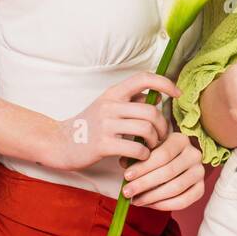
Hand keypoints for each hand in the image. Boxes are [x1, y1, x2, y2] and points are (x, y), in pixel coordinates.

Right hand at [46, 72, 178, 171]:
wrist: (60, 143)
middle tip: (161, 137)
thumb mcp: (108, 106)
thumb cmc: (89, 126)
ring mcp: (106, 124)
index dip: (164, 83)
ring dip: (154, 141)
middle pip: (151, 111)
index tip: (177, 94)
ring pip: (146, 129)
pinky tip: (139, 157)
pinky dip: (144, 155)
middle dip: (163, 126)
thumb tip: (158, 97)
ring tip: (150, 147)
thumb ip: (132, 100)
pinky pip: (136, 148)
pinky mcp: (103, 144)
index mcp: (113, 93)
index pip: (143, 78)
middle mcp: (110, 105)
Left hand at [119, 130, 204, 209]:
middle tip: (127, 192)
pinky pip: (183, 201)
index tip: (126, 176)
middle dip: (144, 184)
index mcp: (181, 140)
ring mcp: (199, 172)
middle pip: (168, 172)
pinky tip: (149, 204)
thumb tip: (124, 163)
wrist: (175, 161)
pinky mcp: (201, 188)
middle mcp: (194, 154)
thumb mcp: (148, 149)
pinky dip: (164, 205)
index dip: (143, 167)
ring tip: (135, 200)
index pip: (163, 155)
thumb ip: (137, 155)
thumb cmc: (157, 155)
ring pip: (175, 188)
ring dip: (152, 197)